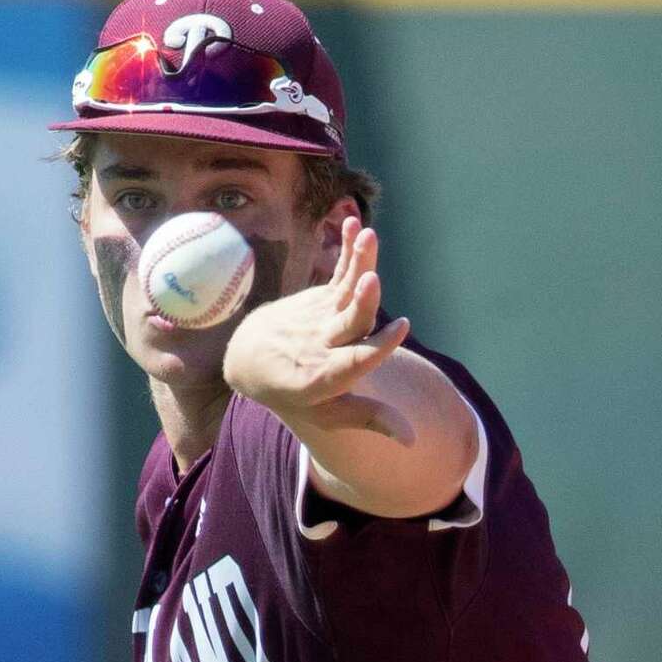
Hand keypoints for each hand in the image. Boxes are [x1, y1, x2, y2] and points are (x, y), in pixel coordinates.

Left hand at [223, 218, 411, 439]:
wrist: (250, 359)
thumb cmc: (299, 392)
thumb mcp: (329, 414)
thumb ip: (369, 419)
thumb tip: (411, 440)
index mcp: (324, 378)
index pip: (355, 363)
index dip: (378, 348)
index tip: (401, 328)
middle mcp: (322, 345)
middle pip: (346, 323)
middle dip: (361, 303)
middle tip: (370, 283)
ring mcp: (319, 318)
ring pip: (343, 291)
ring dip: (357, 262)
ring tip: (368, 236)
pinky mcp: (319, 298)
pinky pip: (336, 273)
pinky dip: (346, 248)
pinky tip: (353, 222)